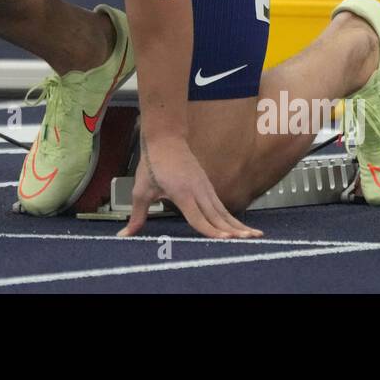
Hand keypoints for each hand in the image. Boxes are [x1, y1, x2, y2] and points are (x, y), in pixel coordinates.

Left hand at [117, 133, 262, 239]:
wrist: (166, 138)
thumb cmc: (152, 164)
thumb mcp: (141, 190)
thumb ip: (137, 215)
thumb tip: (124, 235)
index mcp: (182, 193)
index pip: (198, 218)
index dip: (211, 231)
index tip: (226, 239)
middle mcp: (198, 191)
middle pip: (218, 215)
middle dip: (234, 230)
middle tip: (250, 241)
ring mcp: (205, 188)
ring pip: (223, 211)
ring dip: (239, 224)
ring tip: (255, 237)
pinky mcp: (207, 186)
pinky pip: (221, 206)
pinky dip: (232, 218)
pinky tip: (241, 228)